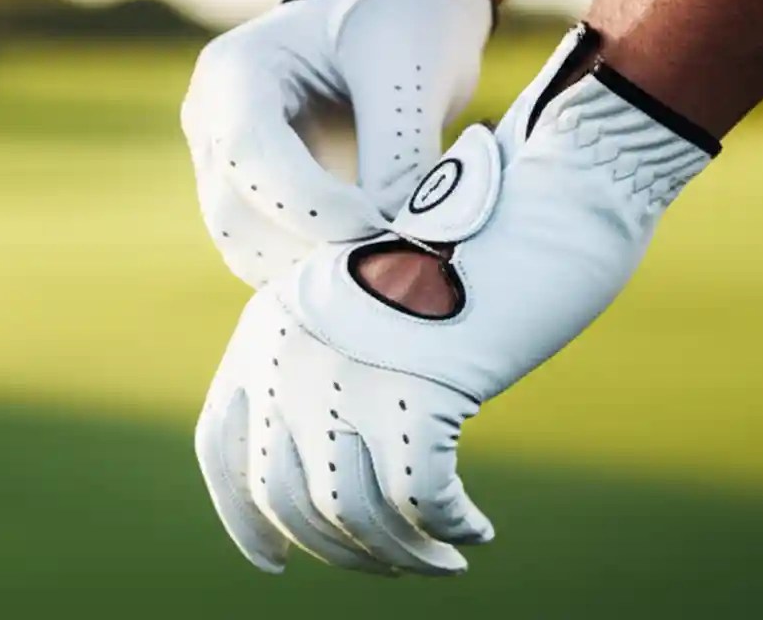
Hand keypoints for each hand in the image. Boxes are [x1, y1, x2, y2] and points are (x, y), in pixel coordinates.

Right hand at [181, 0, 491, 287]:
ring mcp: (224, 169)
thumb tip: (399, 242)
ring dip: (310, 272)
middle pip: (233, 212)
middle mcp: (212, 123)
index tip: (379, 226)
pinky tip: (371, 268)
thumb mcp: (409, 68)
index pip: (248, 151)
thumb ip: (398, 152)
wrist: (397, 18)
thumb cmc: (400, 22)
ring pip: (245, 248)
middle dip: (310, 248)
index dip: (308, 202)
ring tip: (385, 268)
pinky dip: (316, 274)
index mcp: (236, 70)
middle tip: (392, 263)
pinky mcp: (253, 205)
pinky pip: (270, 257)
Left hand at [194, 25, 718, 574]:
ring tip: (440, 562)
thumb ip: (329, 376)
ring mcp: (350, 371)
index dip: (243, 519)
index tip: (272, 563)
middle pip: (285, 497)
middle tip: (391, 566)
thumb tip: (324, 490)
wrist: (540, 196)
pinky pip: (422, 500)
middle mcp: (291, 353)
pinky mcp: (421, 388)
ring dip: (400, 556)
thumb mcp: (367, 309)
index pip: (222, 449)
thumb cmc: (466, 256)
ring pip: (351, 513)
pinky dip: (449, 529)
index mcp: (267, 329)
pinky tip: (474, 533)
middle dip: (335, 550)